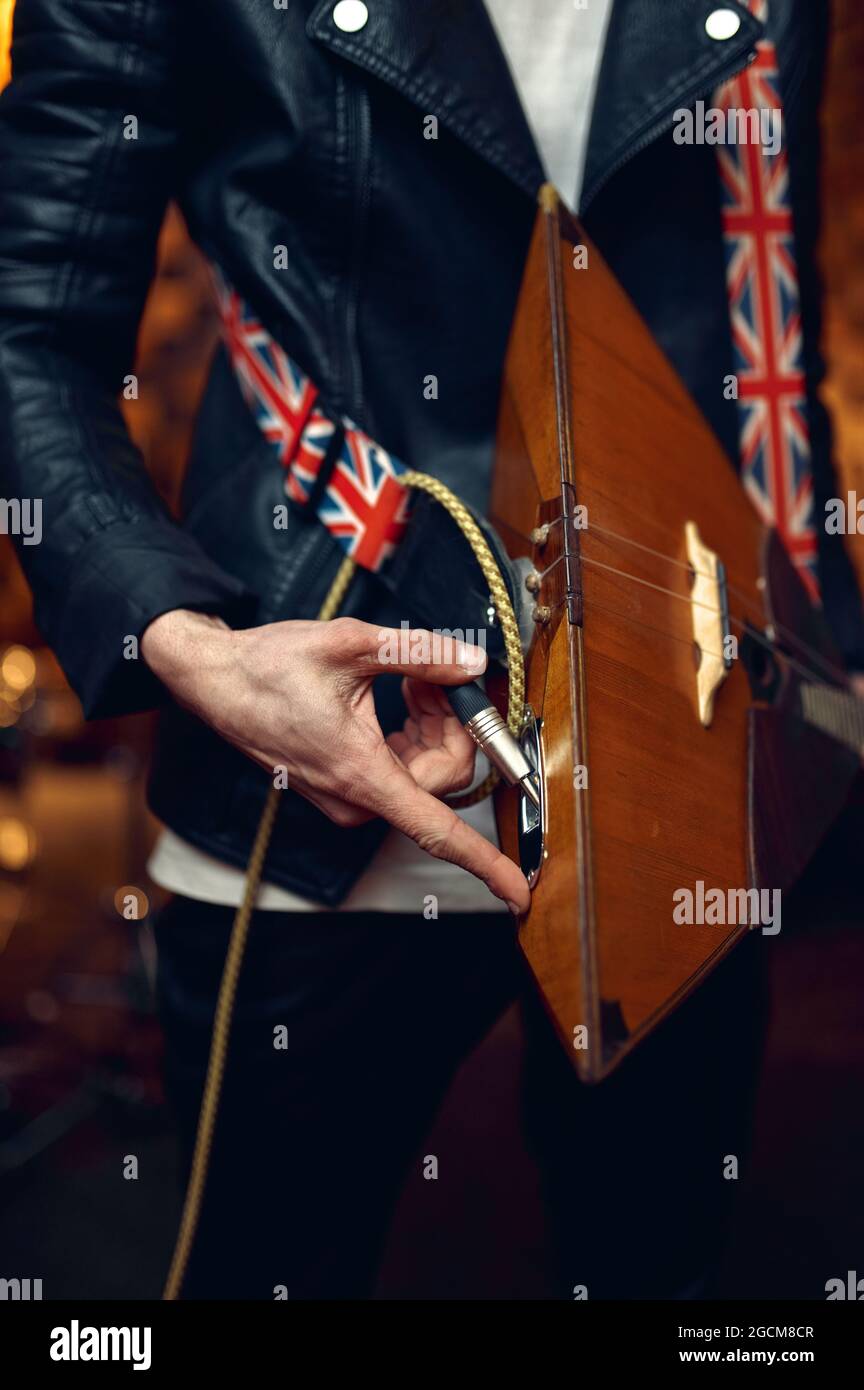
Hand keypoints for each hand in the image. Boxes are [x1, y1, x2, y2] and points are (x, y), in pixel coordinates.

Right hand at [141, 609, 530, 912]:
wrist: (215, 679)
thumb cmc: (268, 666)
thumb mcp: (351, 646)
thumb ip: (420, 656)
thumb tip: (472, 665)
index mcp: (361, 776)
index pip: (437, 831)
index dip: (485, 864)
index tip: (520, 891)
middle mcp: (357, 800)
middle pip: (444, 779)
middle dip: (452, 725)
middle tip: (432, 677)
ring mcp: (348, 797)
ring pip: (426, 772)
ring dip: (433, 725)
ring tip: (409, 679)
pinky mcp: (344, 786)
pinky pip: (403, 770)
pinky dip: (413, 733)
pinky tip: (400, 696)